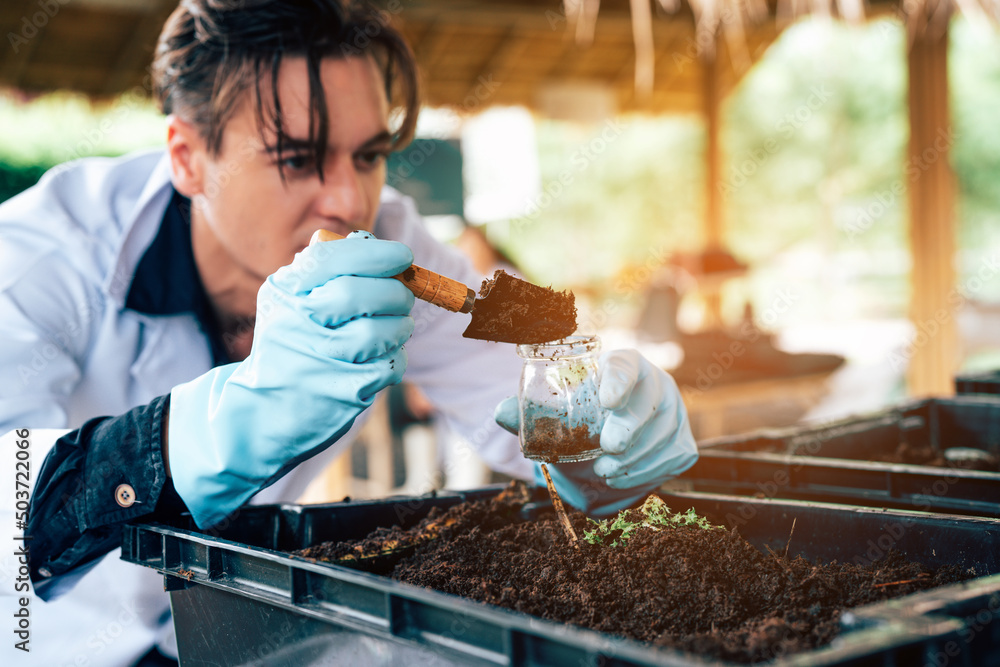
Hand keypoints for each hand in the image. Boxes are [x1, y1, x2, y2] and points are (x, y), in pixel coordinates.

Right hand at [168, 232, 414, 527]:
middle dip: (394, 292)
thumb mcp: (289, 301)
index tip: (403, 257)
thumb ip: (324, 271)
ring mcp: (316, 361)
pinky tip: (385, 357)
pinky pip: (387, 366)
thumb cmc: (288, 345)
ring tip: (399, 327)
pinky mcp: (340, 393)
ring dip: (399, 327)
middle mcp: (295, 323)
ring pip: (378, 333)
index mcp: (285, 292)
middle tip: (404, 296)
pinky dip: (395, 358)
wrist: (261, 412)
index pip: (331, 258)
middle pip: (358, 294)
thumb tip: (365, 241)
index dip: (375, 254)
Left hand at [495, 348, 696, 515]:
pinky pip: (672, 457)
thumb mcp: (557, 417)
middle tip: (606, 448)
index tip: (606, 400)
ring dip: (635, 456)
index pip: (626, 366)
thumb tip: (501, 413)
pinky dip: (647, 471)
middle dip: (629, 426)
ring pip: (663, 433)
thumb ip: (529, 413)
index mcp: (624, 365)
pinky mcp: (684, 443)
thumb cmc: (582, 422)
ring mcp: (675, 413)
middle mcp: (656, 384)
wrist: (607, 450)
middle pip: (650, 401)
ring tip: (605, 470)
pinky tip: (622, 477)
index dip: (619, 380)